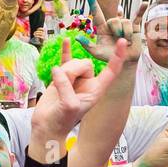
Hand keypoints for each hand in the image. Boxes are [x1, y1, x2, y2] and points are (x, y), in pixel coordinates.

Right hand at [30, 39, 126, 155]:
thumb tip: (57, 69)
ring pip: (72, 63)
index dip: (117, 57)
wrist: (46, 126)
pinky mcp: (61, 78)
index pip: (111, 71)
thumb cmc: (61, 121)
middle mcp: (87, 83)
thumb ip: (66, 86)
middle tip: (65, 86)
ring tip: (57, 87)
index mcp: (96, 90)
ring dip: (64, 71)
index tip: (121, 42)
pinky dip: (65, 51)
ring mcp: (74, 79)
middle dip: (74, 70)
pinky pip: (65, 60)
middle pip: (86, 63)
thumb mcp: (69, 105)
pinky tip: (66, 40)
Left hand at [80, 0, 144, 63]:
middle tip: (119, 40)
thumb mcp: (97, 53)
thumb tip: (77, 37)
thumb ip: (87, 45)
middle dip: (117, 31)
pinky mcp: (134, 27)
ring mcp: (123, 25)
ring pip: (125, 22)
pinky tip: (145, 3)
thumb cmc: (109, 57)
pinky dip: (141, 10)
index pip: (97, 15)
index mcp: (102, 28)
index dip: (94, 5)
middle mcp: (112, 25)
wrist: (124, 62)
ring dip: (126, 33)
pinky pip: (138, 17)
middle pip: (114, 20)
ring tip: (127, 42)